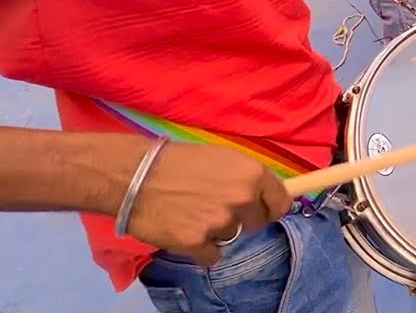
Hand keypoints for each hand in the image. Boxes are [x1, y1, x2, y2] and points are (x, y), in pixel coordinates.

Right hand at [125, 143, 289, 267]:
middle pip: (257, 224)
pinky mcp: (197, 243)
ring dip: (216, 232)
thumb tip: (263, 195)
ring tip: (193, 214)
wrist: (134, 174)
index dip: (271, 208)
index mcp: (252, 174)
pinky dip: (200, 249)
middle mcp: (242, 198)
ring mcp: (220, 222)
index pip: (281, 203)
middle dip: (240, 219)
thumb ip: (247, 178)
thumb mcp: (223, 158)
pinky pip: (212, 256)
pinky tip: (185, 231)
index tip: (261, 210)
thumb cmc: (178, 161)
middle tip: (215, 207)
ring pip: (231, 237)